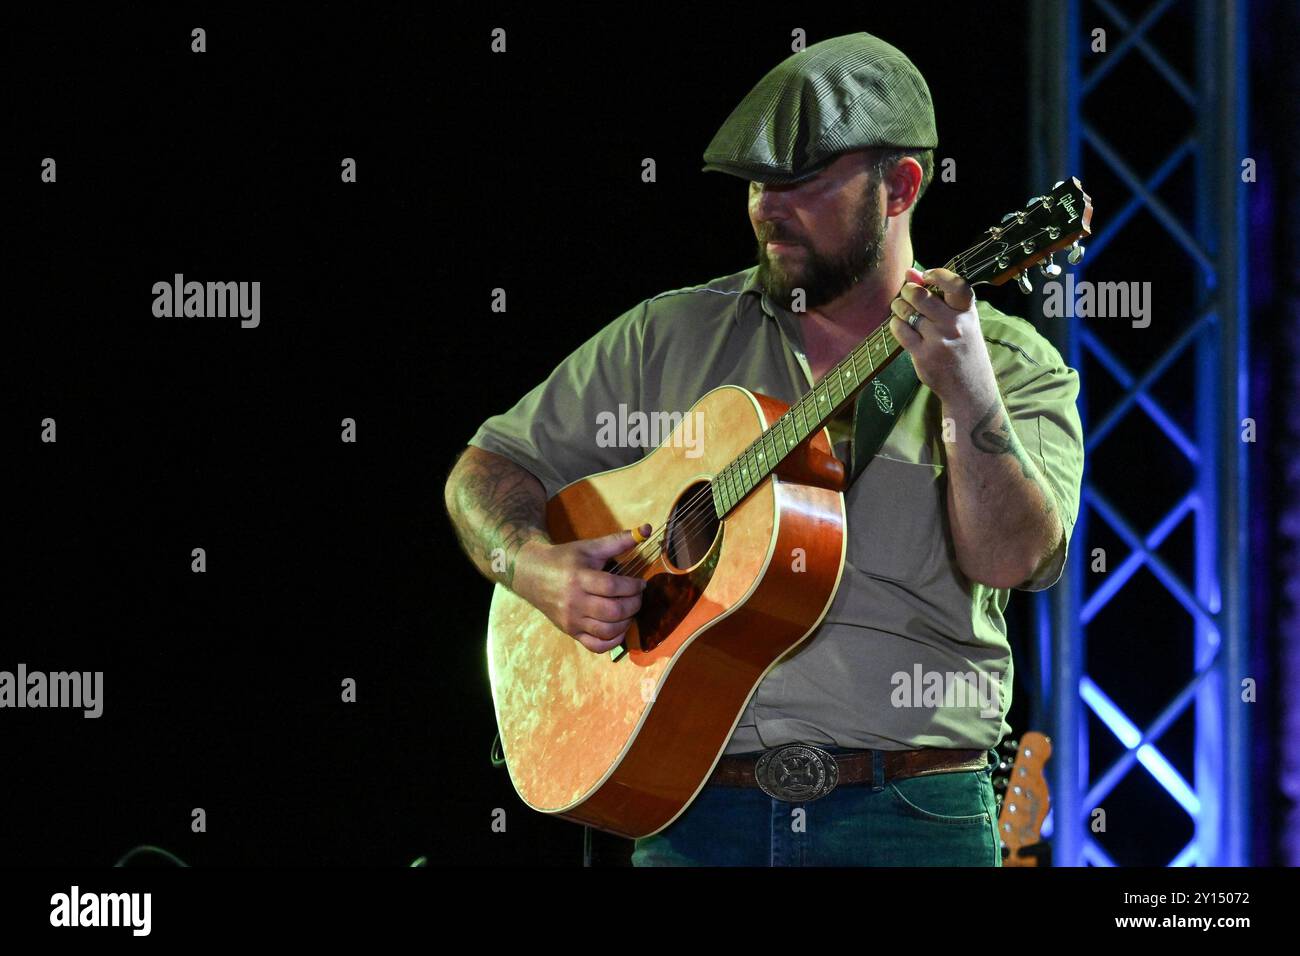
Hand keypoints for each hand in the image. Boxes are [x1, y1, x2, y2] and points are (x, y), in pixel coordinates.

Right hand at [511, 526, 650, 652]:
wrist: (531, 574)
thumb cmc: (564, 559)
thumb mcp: (589, 547)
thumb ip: (618, 540)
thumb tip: (647, 529)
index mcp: (578, 578)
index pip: (612, 586)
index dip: (633, 586)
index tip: (641, 583)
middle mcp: (574, 602)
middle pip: (613, 611)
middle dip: (634, 604)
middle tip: (638, 596)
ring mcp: (571, 620)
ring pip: (607, 630)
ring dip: (627, 622)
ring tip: (630, 610)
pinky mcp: (570, 632)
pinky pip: (596, 646)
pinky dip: (613, 641)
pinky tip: (620, 627)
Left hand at [887, 267, 998, 405]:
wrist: (969, 388)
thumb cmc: (963, 349)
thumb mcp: (960, 322)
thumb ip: (939, 297)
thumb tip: (911, 272)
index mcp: (967, 313)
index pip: (956, 284)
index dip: (938, 274)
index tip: (926, 275)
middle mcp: (954, 325)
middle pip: (921, 295)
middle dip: (907, 290)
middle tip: (906, 293)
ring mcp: (938, 340)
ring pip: (907, 312)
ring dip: (898, 306)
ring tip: (900, 308)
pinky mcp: (923, 355)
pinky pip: (900, 331)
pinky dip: (895, 324)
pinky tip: (899, 324)